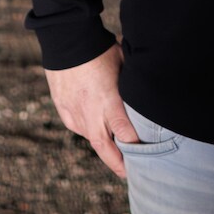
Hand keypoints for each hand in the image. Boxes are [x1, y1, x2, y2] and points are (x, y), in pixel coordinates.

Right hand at [43, 45, 137, 178]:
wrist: (66, 38)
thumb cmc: (100, 48)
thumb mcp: (124, 63)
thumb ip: (133, 85)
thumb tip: (151, 95)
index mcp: (108, 99)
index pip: (125, 133)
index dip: (136, 148)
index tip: (149, 156)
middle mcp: (90, 111)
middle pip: (105, 148)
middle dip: (118, 164)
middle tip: (130, 174)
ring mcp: (74, 111)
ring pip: (91, 139)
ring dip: (104, 148)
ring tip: (117, 157)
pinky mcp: (63, 108)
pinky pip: (78, 126)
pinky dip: (89, 130)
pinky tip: (98, 130)